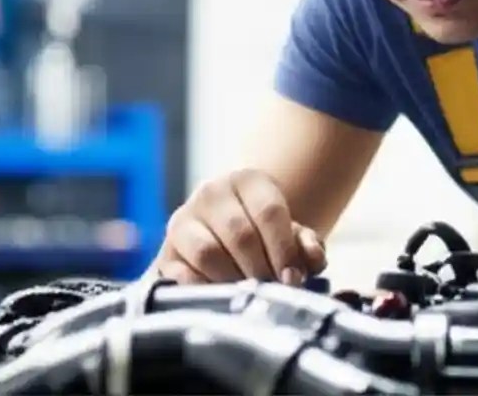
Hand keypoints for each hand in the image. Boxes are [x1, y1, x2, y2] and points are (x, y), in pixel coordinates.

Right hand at [153, 168, 326, 284]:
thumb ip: (308, 246)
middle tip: (273, 291)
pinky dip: (204, 290)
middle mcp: (211, 193)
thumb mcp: (291, 235)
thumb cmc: (266, 237)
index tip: (293, 277)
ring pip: (208, 253)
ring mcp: (184, 220)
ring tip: (248, 294)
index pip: (268, 211)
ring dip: (233, 281)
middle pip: (240, 234)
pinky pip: (182, 275)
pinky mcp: (167, 252)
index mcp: (247, 181)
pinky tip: (221, 298)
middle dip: (261, 270)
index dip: (284, 249)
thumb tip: (311, 260)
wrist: (228, 241)